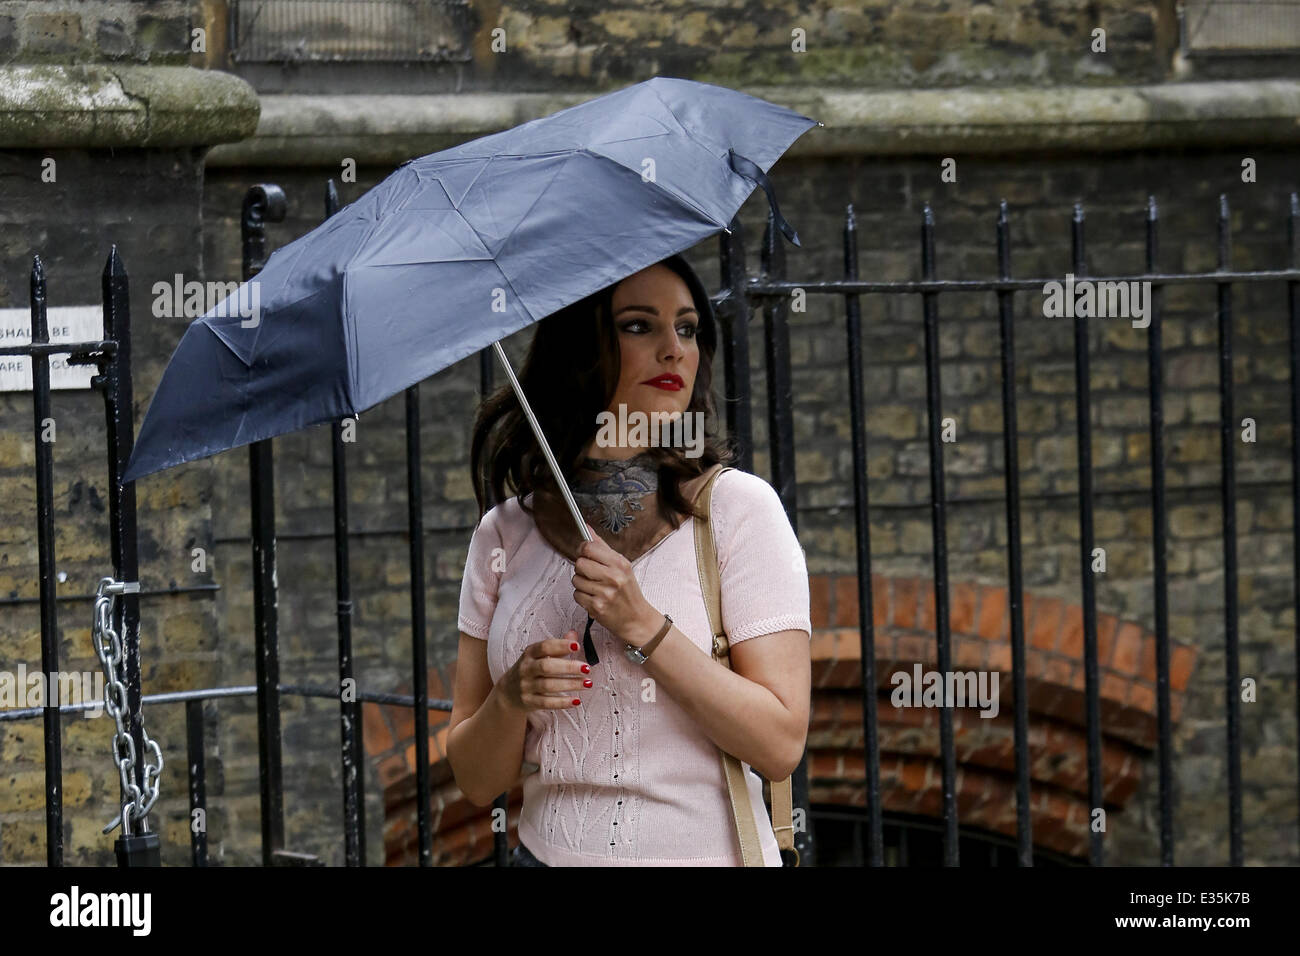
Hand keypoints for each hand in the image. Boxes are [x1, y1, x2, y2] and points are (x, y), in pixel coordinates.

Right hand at [499, 632, 590, 713]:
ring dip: (570, 684)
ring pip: (548, 685)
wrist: (508, 692)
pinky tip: (576, 700)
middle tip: (587, 668)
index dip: (560, 645)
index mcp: (530, 653)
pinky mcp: (528, 701)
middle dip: (568, 667)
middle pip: (546, 666)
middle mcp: (526, 668)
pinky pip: (546, 703)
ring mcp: (526, 686)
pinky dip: (562, 702)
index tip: (577, 646)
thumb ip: (557, 646)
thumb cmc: (530, 669)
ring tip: (587, 683)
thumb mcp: (539, 655)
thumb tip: (574, 634)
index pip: (544, 647)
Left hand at [572, 522, 656, 640]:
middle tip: (590, 573)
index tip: (584, 553)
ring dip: (581, 583)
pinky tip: (593, 598)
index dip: (582, 549)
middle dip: (581, 568)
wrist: (636, 619)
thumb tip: (587, 528)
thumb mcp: (621, 566)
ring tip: (594, 587)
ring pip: (575, 580)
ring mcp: (604, 593)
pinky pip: (576, 595)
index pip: (589, 547)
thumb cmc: (628, 592)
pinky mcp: (597, 607)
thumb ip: (602, 547)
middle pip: (579, 563)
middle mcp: (613, 577)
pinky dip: (582, 597)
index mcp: (619, 563)